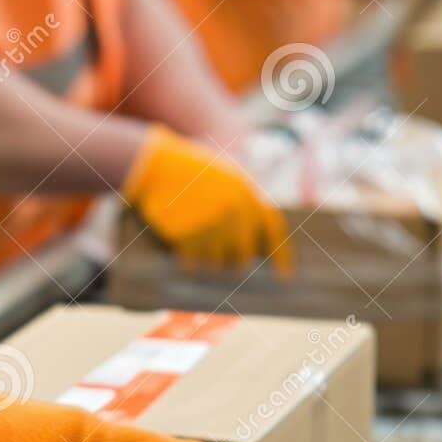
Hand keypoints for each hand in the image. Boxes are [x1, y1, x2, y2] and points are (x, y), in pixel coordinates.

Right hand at [123, 125, 291, 272]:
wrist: (155, 165)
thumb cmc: (188, 171)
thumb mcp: (224, 177)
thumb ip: (242, 203)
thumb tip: (253, 246)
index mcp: (246, 193)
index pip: (273, 229)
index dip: (281, 255)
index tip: (285, 276)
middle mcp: (234, 211)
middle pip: (242, 255)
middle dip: (232, 262)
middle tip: (221, 263)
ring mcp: (211, 224)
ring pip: (216, 262)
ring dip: (206, 261)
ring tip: (194, 246)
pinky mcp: (188, 235)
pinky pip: (192, 262)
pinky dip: (187, 261)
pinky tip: (180, 248)